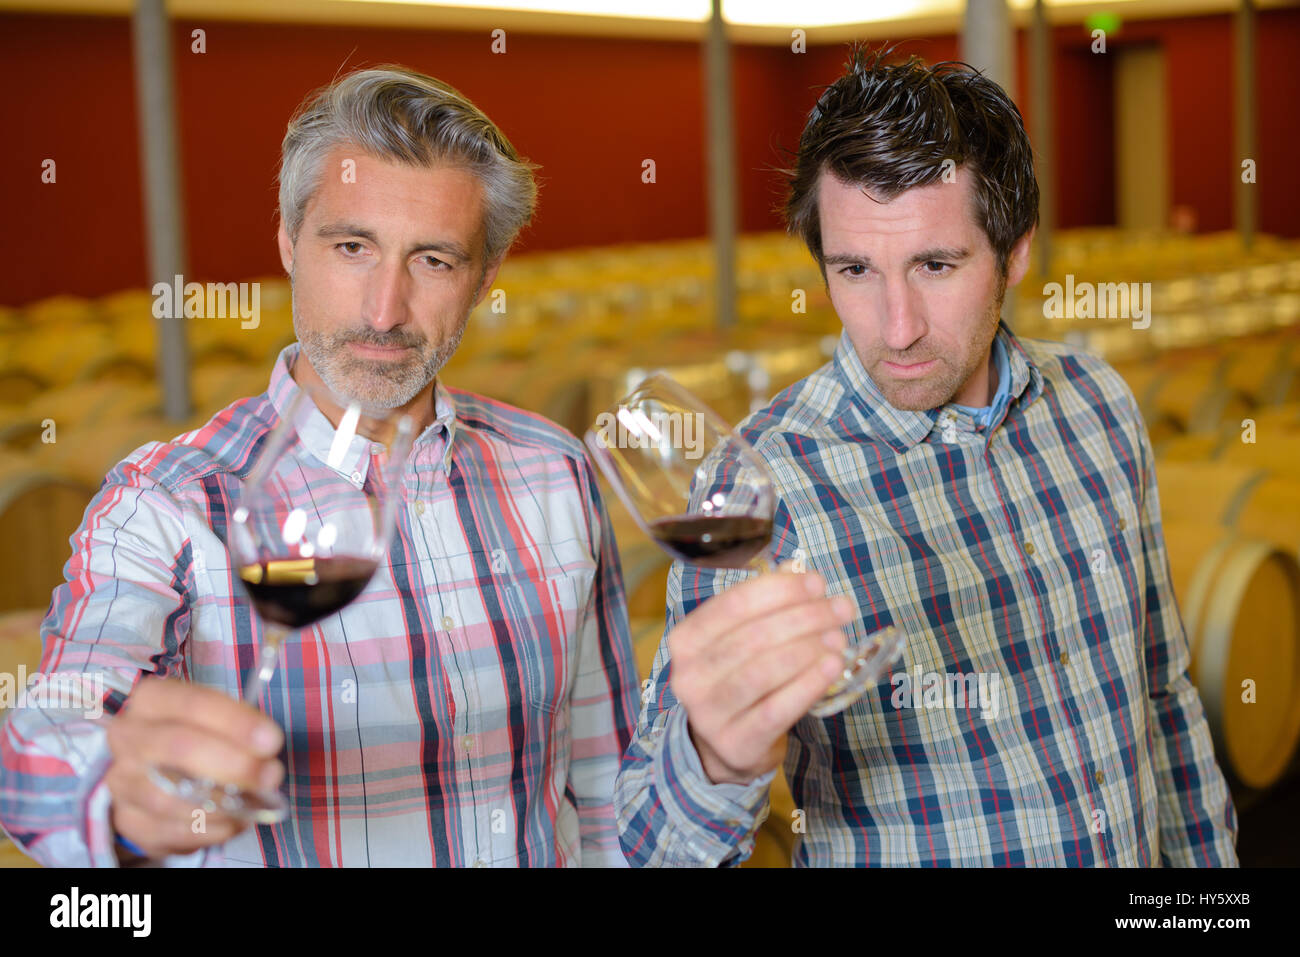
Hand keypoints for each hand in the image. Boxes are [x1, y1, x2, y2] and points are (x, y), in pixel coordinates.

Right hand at [104, 678, 283, 859]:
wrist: (154, 771)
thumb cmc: (196, 735)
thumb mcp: (216, 719)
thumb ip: (240, 729)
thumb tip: (265, 751)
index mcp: (152, 700)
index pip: (191, 704)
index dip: (235, 722)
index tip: (271, 741)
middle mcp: (128, 737)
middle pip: (177, 747)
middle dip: (232, 763)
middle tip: (270, 775)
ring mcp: (123, 781)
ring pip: (168, 797)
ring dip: (221, 803)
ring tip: (255, 802)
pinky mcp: (128, 819)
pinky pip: (166, 831)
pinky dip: (206, 830)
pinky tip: (232, 822)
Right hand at [667, 565, 853, 785]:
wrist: (726, 745)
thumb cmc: (739, 678)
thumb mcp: (744, 638)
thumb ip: (766, 602)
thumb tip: (797, 570)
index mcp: (686, 639)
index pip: (734, 604)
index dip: (780, 590)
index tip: (817, 583)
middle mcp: (689, 675)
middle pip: (752, 636)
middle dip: (803, 617)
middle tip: (840, 609)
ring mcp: (708, 713)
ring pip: (763, 672)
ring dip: (808, 649)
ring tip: (839, 637)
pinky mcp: (736, 742)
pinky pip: (777, 709)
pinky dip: (808, 684)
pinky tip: (833, 667)